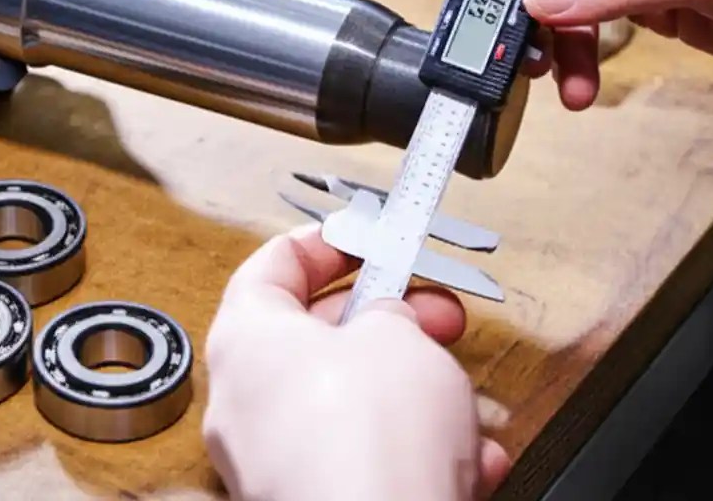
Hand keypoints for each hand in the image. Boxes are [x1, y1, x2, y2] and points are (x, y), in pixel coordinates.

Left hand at [202, 224, 509, 500]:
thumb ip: (389, 314)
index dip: (327, 244)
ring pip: (350, 409)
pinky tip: (467, 461)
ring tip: (464, 399)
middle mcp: (245, 399)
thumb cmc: (366, 437)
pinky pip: (364, 464)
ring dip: (415, 398)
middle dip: (390, 326)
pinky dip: (416, 456)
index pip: (272, 267)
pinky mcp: (306, 499)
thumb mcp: (396, 335)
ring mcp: (271, 458)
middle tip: (438, 315)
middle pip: (316, 340)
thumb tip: (388, 323)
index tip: (369, 237)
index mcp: (246, 338)